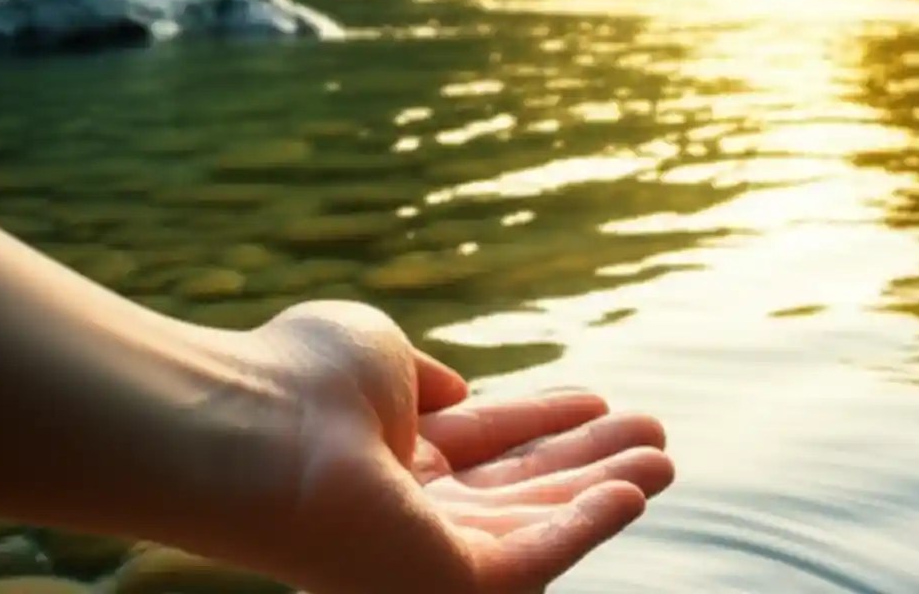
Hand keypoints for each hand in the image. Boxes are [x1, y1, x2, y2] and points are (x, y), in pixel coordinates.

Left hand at [220, 301, 673, 593]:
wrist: (252, 431)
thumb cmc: (298, 377)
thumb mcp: (373, 347)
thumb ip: (421, 375)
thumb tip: (455, 393)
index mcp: (390, 452)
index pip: (485, 439)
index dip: (543, 417)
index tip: (597, 398)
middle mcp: (411, 508)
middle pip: (521, 484)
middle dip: (588, 459)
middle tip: (655, 433)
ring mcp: (430, 551)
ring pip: (537, 523)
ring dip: (604, 490)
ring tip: (665, 459)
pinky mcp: (449, 584)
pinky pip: (534, 559)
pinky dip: (586, 527)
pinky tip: (633, 493)